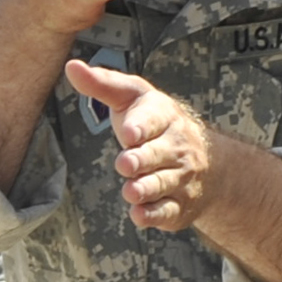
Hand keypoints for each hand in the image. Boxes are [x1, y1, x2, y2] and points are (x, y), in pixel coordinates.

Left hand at [65, 59, 215, 230]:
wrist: (208, 162)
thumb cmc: (156, 125)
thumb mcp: (133, 98)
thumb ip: (103, 84)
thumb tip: (72, 67)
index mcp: (164, 116)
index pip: (154, 119)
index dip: (142, 126)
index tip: (131, 132)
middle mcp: (177, 146)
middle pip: (158, 154)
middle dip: (142, 160)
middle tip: (127, 164)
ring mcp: (180, 177)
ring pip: (163, 183)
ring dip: (146, 188)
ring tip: (132, 191)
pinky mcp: (178, 206)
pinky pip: (167, 212)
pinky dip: (153, 215)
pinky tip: (139, 214)